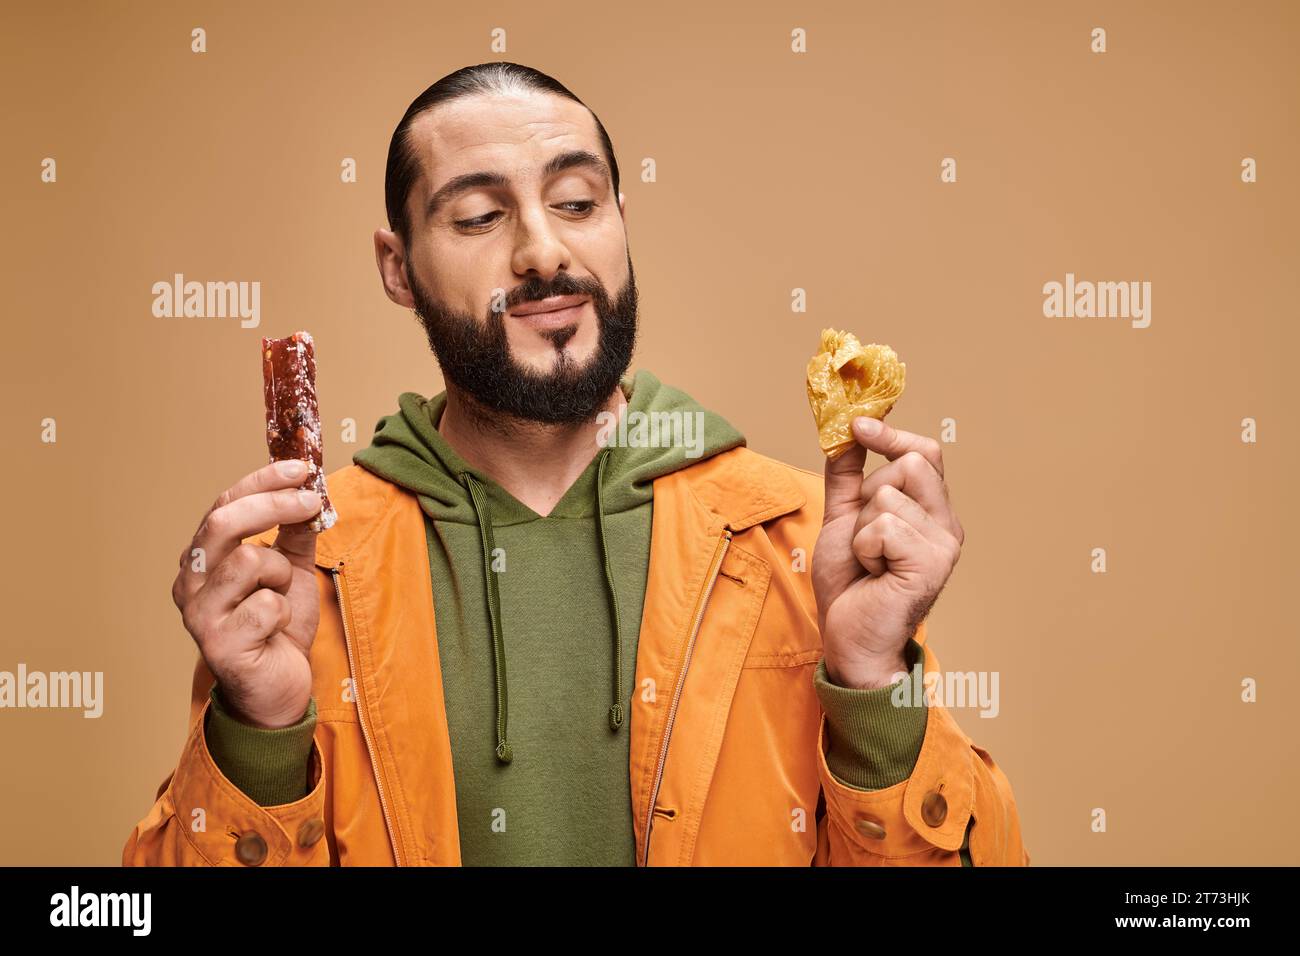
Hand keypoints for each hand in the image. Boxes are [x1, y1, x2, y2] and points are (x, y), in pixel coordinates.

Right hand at [171, 459, 324, 727]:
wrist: (278, 687)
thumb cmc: (279, 627)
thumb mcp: (293, 570)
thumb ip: (295, 532)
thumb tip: (310, 490)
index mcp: (202, 558)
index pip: (224, 504)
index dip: (263, 481)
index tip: (302, 468)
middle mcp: (189, 582)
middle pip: (224, 523)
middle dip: (273, 506)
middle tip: (311, 503)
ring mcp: (198, 614)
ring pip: (248, 561)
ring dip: (282, 574)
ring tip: (282, 595)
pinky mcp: (216, 644)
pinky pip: (265, 605)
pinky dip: (283, 612)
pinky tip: (275, 630)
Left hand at [812, 416, 963, 688]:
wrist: (850, 638)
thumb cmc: (851, 585)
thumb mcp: (843, 519)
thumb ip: (848, 476)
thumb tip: (847, 431)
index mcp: (930, 512)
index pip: (926, 453)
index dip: (892, 436)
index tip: (858, 425)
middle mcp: (946, 525)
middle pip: (910, 464)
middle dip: (870, 495)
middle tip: (866, 537)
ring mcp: (944, 545)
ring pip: (889, 498)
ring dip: (862, 531)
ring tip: (870, 562)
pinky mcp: (932, 564)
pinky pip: (884, 527)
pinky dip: (865, 549)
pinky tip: (874, 573)